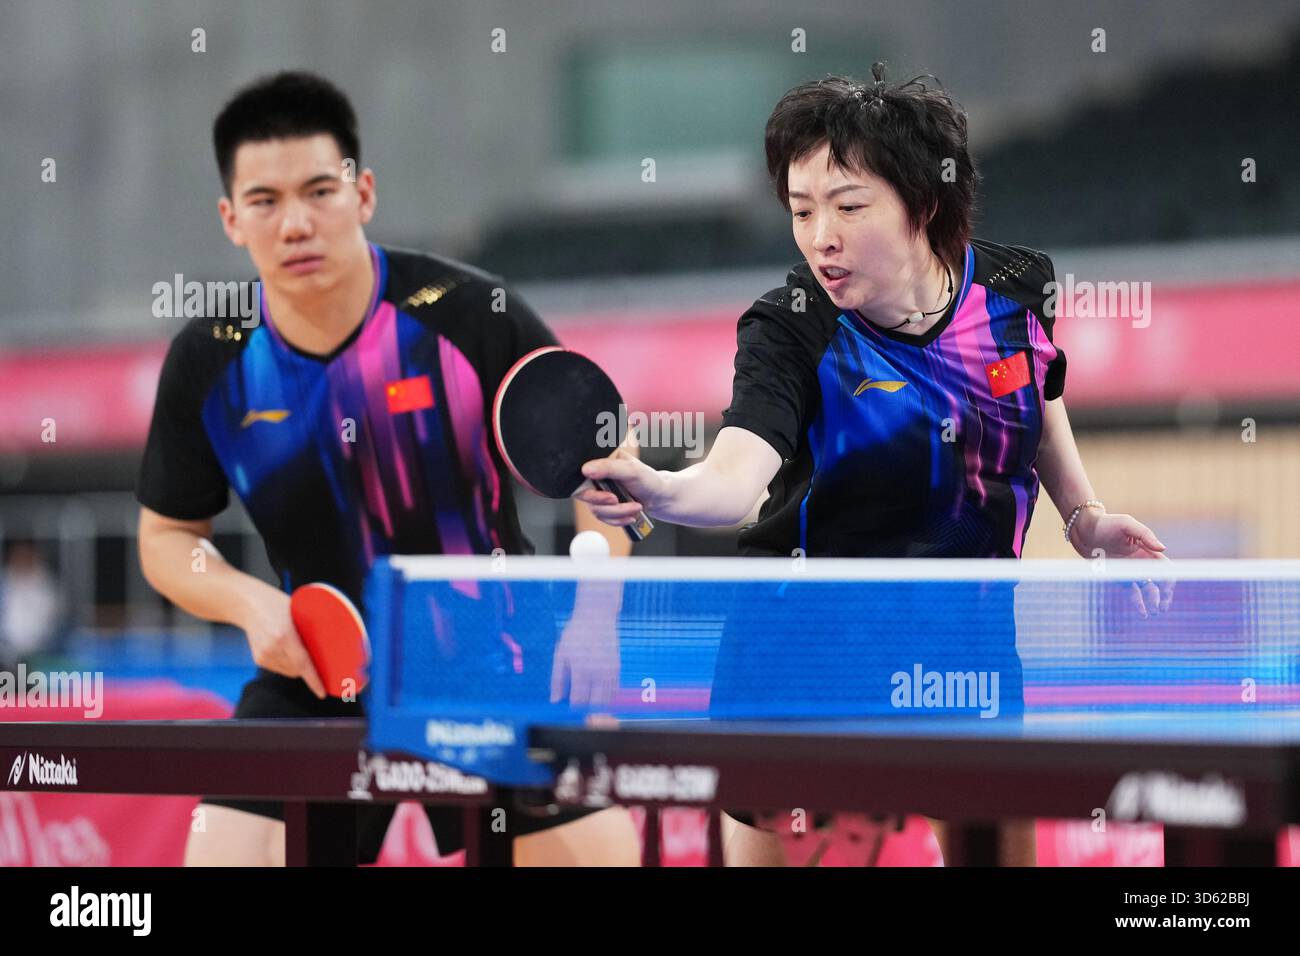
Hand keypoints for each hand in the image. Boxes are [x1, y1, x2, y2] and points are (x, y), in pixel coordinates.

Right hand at [237, 581, 326, 697]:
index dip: (314, 680)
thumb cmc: (277, 603)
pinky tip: (282, 646)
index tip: (322, 693)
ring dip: (297, 664)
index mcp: (284, 636)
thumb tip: (331, 644)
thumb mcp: (298, 610)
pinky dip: (286, 662)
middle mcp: (272, 649)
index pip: (302, 663)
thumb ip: (310, 628)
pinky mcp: (258, 659)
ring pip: (290, 671)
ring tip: (293, 644)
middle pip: (298, 670)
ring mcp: (263, 655)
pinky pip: (280, 668)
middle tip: (312, 651)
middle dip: (308, 666)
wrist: (247, 604)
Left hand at [550, 614, 619, 706]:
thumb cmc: (575, 634)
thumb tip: (555, 701)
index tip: (570, 702)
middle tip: (580, 700)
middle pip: (594, 704)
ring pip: (606, 699)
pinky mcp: (617, 667)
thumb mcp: (561, 654)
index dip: (573, 705)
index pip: (578, 701)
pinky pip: (614, 690)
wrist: (597, 616)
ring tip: (589, 694)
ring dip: (597, 702)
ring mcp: (610, 671)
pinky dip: (607, 694)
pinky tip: (599, 688)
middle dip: (586, 706)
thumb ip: (557, 679)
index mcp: (580, 670)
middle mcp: (597, 673)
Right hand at [576, 449, 668, 526]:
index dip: (590, 492)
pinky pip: (603, 518)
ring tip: (636, 507)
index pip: (581, 477)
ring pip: (596, 510)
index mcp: (601, 462)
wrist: (661, 497)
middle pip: (586, 497)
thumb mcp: (631, 470)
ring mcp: (601, 493)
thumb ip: (608, 467)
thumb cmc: (649, 479)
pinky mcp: (606, 506)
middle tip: (618, 501)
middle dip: (606, 505)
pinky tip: (630, 516)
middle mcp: (597, 477)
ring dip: (617, 513)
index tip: (609, 497)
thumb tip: (585, 470)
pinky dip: (618, 520)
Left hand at [1071, 510, 1174, 617]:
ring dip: (1151, 602)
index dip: (1168, 579)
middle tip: (1162, 607)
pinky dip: (1137, 602)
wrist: (1084, 529)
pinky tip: (1141, 611)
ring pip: (1145, 590)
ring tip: (1152, 613)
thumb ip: (1145, 535)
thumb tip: (1163, 548)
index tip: (1166, 589)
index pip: (1164, 568)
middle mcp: (1141, 563)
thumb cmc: (1107, 523)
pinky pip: (1130, 592)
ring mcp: (1129, 571)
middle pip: (1158, 582)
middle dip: (1163, 595)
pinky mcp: (1117, 577)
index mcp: (1147, 551)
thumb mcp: (1127, 524)